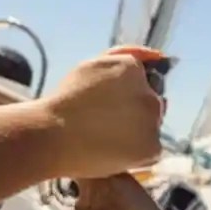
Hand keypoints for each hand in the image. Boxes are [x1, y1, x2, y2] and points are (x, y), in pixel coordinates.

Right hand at [45, 51, 163, 178]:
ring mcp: (153, 121)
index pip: (142, 83)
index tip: (104, 107)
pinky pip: (150, 151)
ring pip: (150, 127)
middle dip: (133, 113)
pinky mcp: (152, 147)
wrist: (52, 135)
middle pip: (150, 104)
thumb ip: (124, 55)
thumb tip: (158, 55)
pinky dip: (136, 154)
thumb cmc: (66, 101)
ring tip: (105, 140)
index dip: (123, 97)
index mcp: (134, 69)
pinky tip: (112, 151)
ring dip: (136, 133)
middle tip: (103, 125)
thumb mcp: (92, 66)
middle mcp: (149, 92)